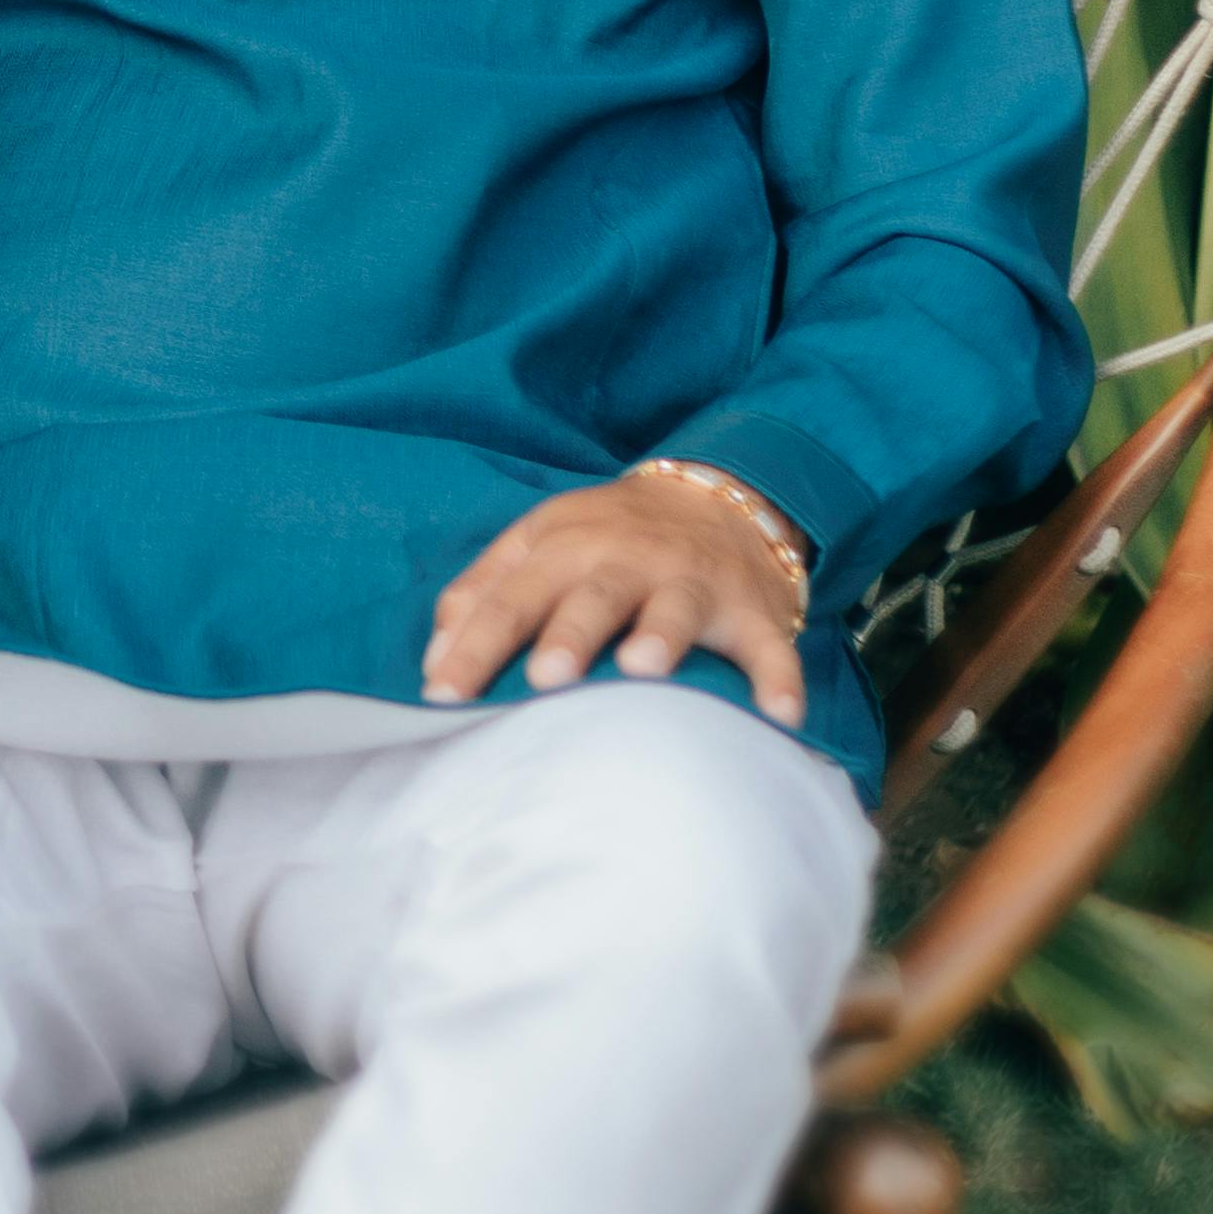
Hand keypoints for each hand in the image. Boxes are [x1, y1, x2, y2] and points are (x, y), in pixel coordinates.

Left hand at [421, 465, 809, 726]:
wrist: (721, 497)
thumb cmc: (608, 539)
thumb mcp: (539, 544)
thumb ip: (483, 593)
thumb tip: (433, 660)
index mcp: (566, 547)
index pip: (511, 599)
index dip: (475, 646)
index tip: (440, 697)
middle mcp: (629, 561)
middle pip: (593, 596)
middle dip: (569, 633)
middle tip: (545, 679)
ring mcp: (695, 584)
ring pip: (675, 609)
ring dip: (662, 636)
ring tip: (642, 671)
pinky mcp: (754, 612)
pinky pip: (770, 647)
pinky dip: (779, 679)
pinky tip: (779, 716)